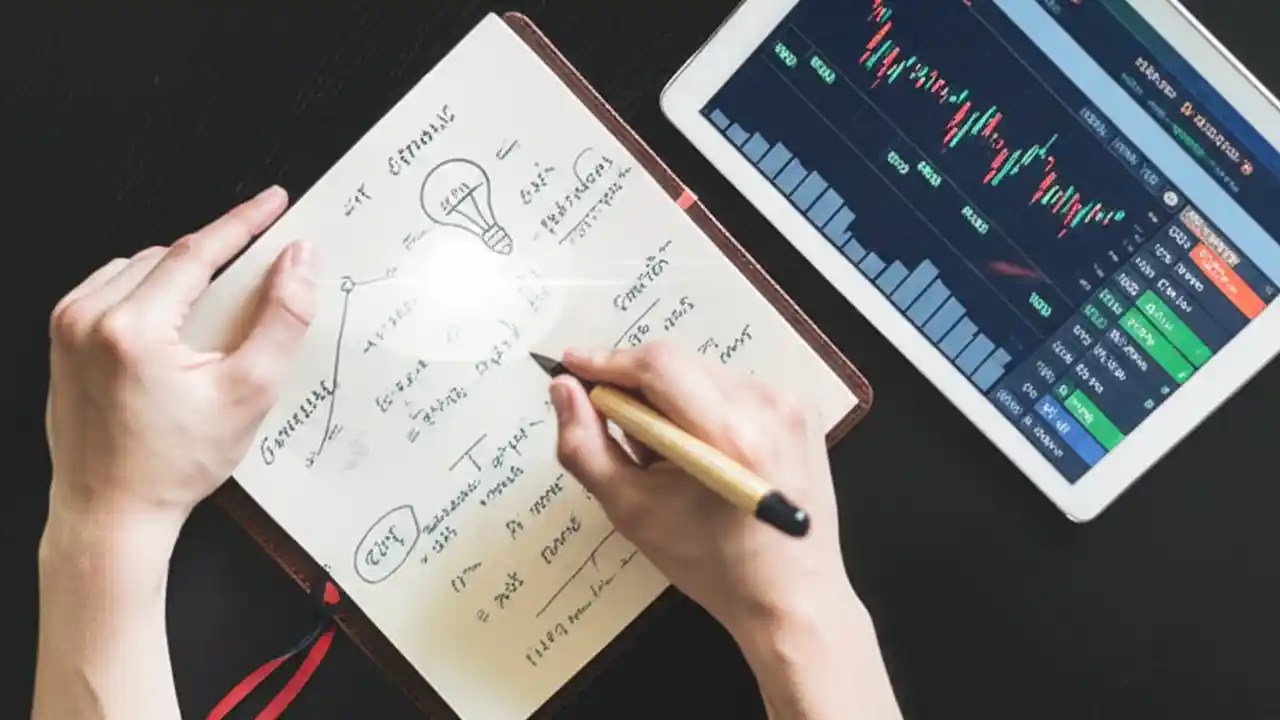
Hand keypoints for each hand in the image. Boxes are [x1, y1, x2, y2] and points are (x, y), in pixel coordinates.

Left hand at [44, 185, 317, 533]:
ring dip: (178, 274)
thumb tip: (299, 261)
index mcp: (132, 327)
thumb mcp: (248, 393)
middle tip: (257, 272)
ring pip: (137, 268)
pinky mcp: (59, 339)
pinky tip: (172, 322)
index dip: (243, 222)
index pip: (197, 251)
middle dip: (215, 256)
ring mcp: (67, 327)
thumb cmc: (175, 464)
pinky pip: (111, 289)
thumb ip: (281, 319)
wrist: (111, 513)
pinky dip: (146, 291)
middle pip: (168, 257)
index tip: (274, 201)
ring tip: (213, 309)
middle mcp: (88, 317)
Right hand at [547, 341, 852, 635]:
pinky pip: (733, 388)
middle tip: (617, 431)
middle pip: (680, 364)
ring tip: (666, 456)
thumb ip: (586, 446)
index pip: (658, 366)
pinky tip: (702, 454)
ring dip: (670, 400)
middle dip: (636, 386)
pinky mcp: (801, 409)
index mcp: (729, 433)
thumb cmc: (710, 562)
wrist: (791, 596)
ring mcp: (790, 403)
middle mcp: (767, 405)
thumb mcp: (632, 511)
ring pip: (703, 373)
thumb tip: (563, 389)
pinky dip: (703, 408)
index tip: (569, 364)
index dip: (607, 361)